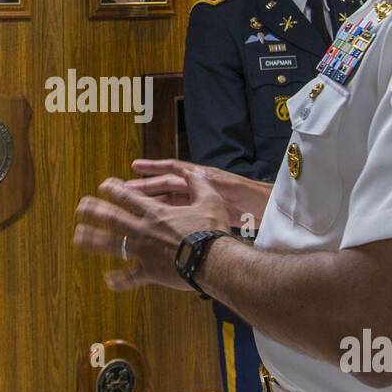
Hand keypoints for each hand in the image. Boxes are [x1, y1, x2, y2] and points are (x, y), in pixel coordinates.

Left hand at [74, 170, 231, 292]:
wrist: (214, 261)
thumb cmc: (212, 230)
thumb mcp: (210, 200)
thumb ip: (199, 184)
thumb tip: (195, 172)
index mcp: (157, 213)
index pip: (130, 197)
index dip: (115, 189)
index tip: (104, 186)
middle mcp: (144, 230)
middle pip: (113, 218)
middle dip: (94, 211)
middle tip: (80, 206)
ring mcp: (144, 252)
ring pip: (112, 245)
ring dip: (93, 240)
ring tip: (77, 237)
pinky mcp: (150, 272)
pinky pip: (130, 278)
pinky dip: (119, 280)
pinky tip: (108, 280)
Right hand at [128, 158, 270, 230]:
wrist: (266, 212)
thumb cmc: (251, 199)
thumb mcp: (230, 190)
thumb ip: (210, 183)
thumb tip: (192, 174)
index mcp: (203, 177)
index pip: (174, 169)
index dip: (154, 167)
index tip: (135, 167)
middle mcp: (198, 188)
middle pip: (168, 186)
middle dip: (146, 187)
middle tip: (124, 190)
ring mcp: (200, 201)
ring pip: (171, 200)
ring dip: (154, 202)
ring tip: (134, 207)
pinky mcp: (203, 215)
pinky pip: (180, 213)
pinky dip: (167, 216)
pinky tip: (155, 223)